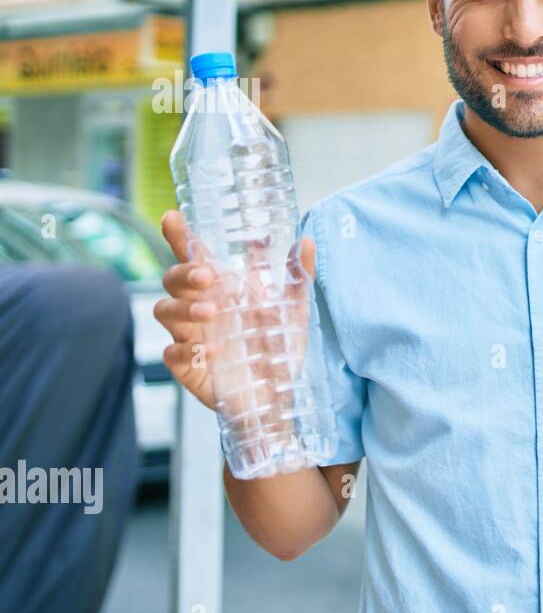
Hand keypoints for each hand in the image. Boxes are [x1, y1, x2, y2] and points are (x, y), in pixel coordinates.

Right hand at [154, 209, 315, 412]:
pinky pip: (172, 354)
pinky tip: (210, 351)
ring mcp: (189, 337)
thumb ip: (299, 276)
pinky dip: (187, 350)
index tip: (172, 217)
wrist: (278, 395)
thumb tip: (308, 240)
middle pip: (171, 280)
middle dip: (183, 274)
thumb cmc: (278, 347)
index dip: (180, 237)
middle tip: (207, 277)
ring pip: (164, 312)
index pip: (193, 257)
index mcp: (221, 290)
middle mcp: (200, 309)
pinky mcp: (187, 367)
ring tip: (210, 314)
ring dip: (183, 308)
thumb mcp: (294, 310)